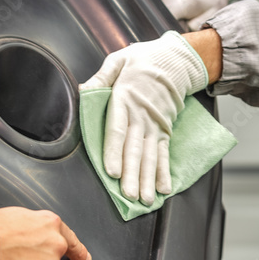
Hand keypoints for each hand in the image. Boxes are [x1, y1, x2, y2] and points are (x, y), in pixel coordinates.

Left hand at [80, 31, 208, 203]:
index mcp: (125, 99)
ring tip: (146, 200)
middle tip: (130, 196)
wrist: (175, 60)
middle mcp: (141, 116)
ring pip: (150, 156)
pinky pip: (164, 153)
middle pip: (134, 149)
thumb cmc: (142, 60)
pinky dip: (164, 172)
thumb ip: (101, 76)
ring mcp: (154, 125)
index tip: (113, 171)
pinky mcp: (164, 130)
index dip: (114, 151)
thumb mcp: (119, 60)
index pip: (117, 129)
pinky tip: (164, 189)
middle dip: (133, 174)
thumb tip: (83, 89)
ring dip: (148, 179)